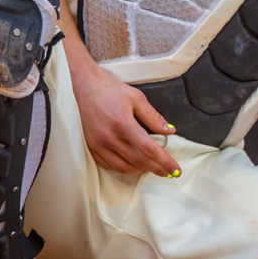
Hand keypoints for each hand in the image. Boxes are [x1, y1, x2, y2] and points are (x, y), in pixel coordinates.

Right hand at [68, 43, 180, 176]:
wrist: (81, 85)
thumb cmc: (109, 89)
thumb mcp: (136, 97)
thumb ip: (153, 116)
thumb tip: (170, 131)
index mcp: (124, 124)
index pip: (149, 150)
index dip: (165, 162)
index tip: (176, 170)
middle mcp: (110, 138)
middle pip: (138, 161)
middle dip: (156, 169)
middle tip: (167, 173)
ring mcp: (98, 144)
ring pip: (123, 167)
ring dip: (139, 170)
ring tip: (150, 168)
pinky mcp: (90, 146)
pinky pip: (108, 164)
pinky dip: (122, 168)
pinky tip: (130, 164)